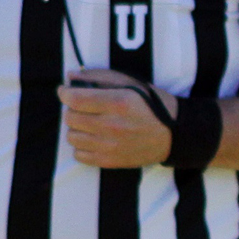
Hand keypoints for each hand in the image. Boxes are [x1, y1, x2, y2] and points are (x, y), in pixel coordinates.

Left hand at [59, 69, 178, 168]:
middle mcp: (112, 126)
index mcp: (118, 103)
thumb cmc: (152, 105)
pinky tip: (93, 138)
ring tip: (88, 123)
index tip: (66, 90)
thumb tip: (70, 76)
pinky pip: (79, 156)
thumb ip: (99, 77)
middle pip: (70, 118)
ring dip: (76, 128)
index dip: (65, 92)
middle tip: (82, 107)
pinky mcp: (110, 161)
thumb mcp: (130, 83)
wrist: (173, 135)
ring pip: (72, 137)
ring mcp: (110, 146)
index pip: (75, 99)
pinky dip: (81, 146)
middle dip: (72, 109)